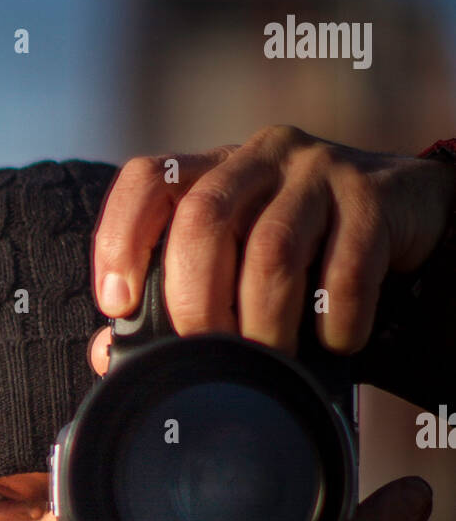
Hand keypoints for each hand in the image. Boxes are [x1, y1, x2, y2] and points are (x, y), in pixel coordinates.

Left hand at [88, 125, 455, 367]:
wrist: (412, 218)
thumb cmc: (308, 257)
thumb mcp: (238, 270)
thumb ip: (175, 305)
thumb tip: (108, 355)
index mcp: (216, 172)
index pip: (150, 178)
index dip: (121, 237)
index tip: (117, 303)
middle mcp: (261, 158)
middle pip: (204, 217)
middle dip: (195, 299)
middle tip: (205, 351)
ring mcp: (318, 171)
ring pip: (272, 247)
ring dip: (263, 321)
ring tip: (268, 361)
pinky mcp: (374, 197)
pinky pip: (346, 266)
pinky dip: (335, 319)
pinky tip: (336, 342)